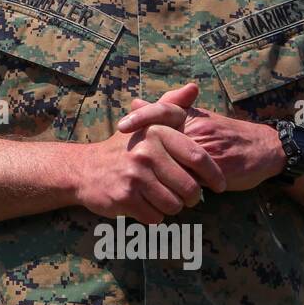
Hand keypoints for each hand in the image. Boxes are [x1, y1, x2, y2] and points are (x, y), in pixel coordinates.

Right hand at [75, 114, 225, 224]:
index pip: (198, 158)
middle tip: (185, 196)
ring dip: (171, 207)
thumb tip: (194, 87)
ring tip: (161, 197)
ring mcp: (134, 176)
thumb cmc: (124, 148)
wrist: (83, 168)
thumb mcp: (146, 122)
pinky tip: (143, 204)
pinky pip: (156, 217)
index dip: (214, 175)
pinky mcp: (125, 197)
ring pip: (174, 206)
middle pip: (189, 188)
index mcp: (156, 133)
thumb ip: (171, 105)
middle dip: (191, 197)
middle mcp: (146, 152)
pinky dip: (153, 216)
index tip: (220, 186)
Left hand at [116, 82, 285, 191]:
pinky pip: (193, 180)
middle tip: (125, 164)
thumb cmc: (225, 134)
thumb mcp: (199, 118)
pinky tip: (165, 195)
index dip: (142, 116)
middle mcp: (199, 129)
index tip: (122, 126)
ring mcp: (209, 149)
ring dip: (160, 175)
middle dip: (143, 151)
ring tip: (142, 184)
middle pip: (164, 138)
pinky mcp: (218, 169)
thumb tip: (136, 102)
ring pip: (177, 162)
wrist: (264, 149)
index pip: (164, 109)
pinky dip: (179, 188)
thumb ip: (168, 111)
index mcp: (193, 116)